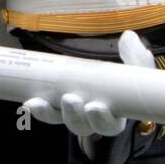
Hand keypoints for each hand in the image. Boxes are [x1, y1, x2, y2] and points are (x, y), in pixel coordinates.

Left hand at [22, 30, 157, 143]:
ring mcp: (70, 111)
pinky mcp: (55, 103)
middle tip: (70, 99)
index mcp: (114, 115)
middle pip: (81, 126)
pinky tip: (28, 102)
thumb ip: (135, 56)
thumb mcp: (136, 68)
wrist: (108, 72)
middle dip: (73, 115)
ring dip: (47, 113)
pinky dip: (36, 108)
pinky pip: (45, 110)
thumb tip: (128, 36)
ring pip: (58, 118)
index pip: (109, 126)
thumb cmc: (126, 78)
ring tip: (39, 103)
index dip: (102, 120)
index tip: (95, 107)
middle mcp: (89, 117)